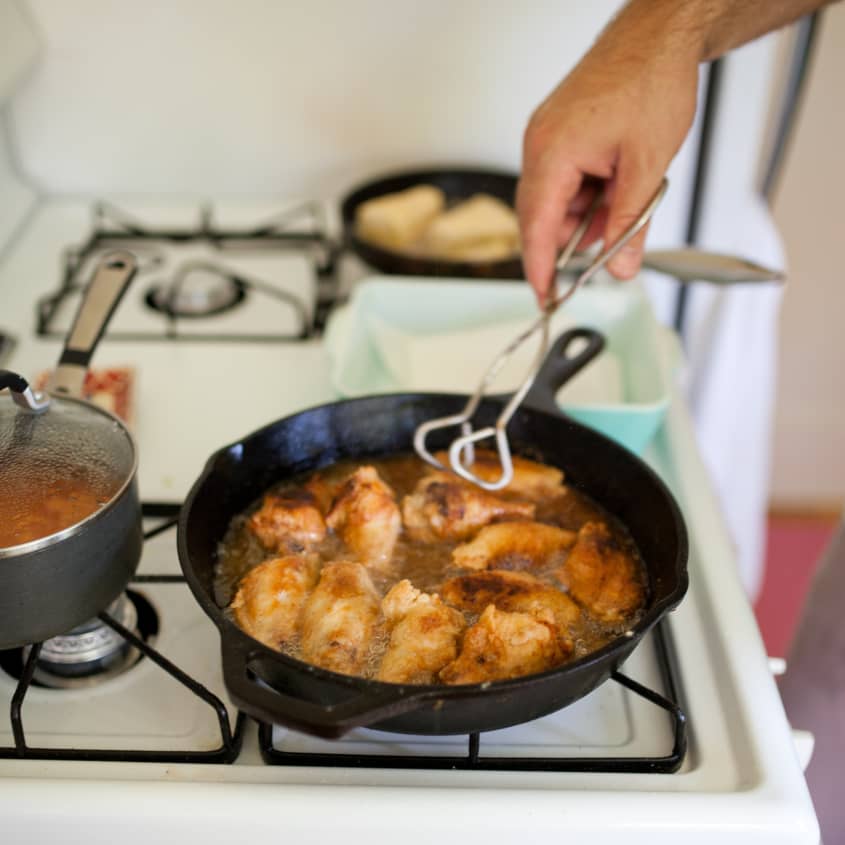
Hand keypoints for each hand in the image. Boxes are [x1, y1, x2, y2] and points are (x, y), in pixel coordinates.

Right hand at [517, 10, 699, 303]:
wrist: (658, 37)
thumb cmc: (651, 82)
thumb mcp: (647, 166)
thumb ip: (630, 223)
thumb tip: (620, 266)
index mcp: (553, 153)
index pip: (536, 227)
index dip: (539, 269)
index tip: (545, 298)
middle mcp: (540, 145)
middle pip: (543, 216)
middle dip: (573, 239)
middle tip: (607, 252)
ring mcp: (547, 138)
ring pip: (557, 200)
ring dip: (587, 215)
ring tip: (625, 204)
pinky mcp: (559, 134)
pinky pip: (565, 179)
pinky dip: (588, 194)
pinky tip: (616, 188)